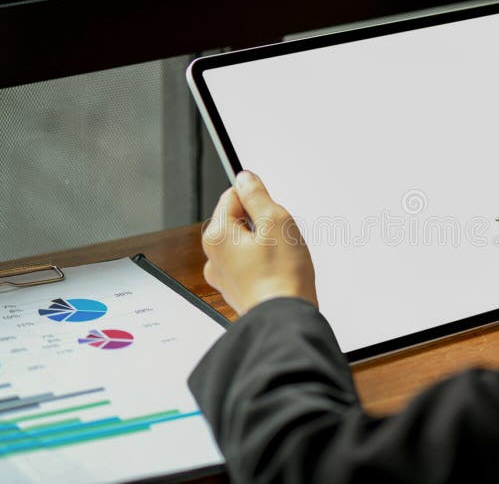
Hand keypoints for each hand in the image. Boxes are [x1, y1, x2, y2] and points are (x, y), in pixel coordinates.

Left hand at [202, 171, 317, 314]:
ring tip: (281, 259)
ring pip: (246, 243)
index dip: (258, 201)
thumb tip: (245, 179)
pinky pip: (250, 264)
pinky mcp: (237, 289)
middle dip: (262, 224)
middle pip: (239, 220)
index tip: (273, 214)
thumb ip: (257, 195)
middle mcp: (213, 256)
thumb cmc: (282, 277)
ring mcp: (224, 276)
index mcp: (216, 235)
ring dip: (264, 245)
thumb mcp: (275, 221)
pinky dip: (264, 264)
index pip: (233, 196)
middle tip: (280, 240)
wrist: (286, 320)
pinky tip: (278, 272)